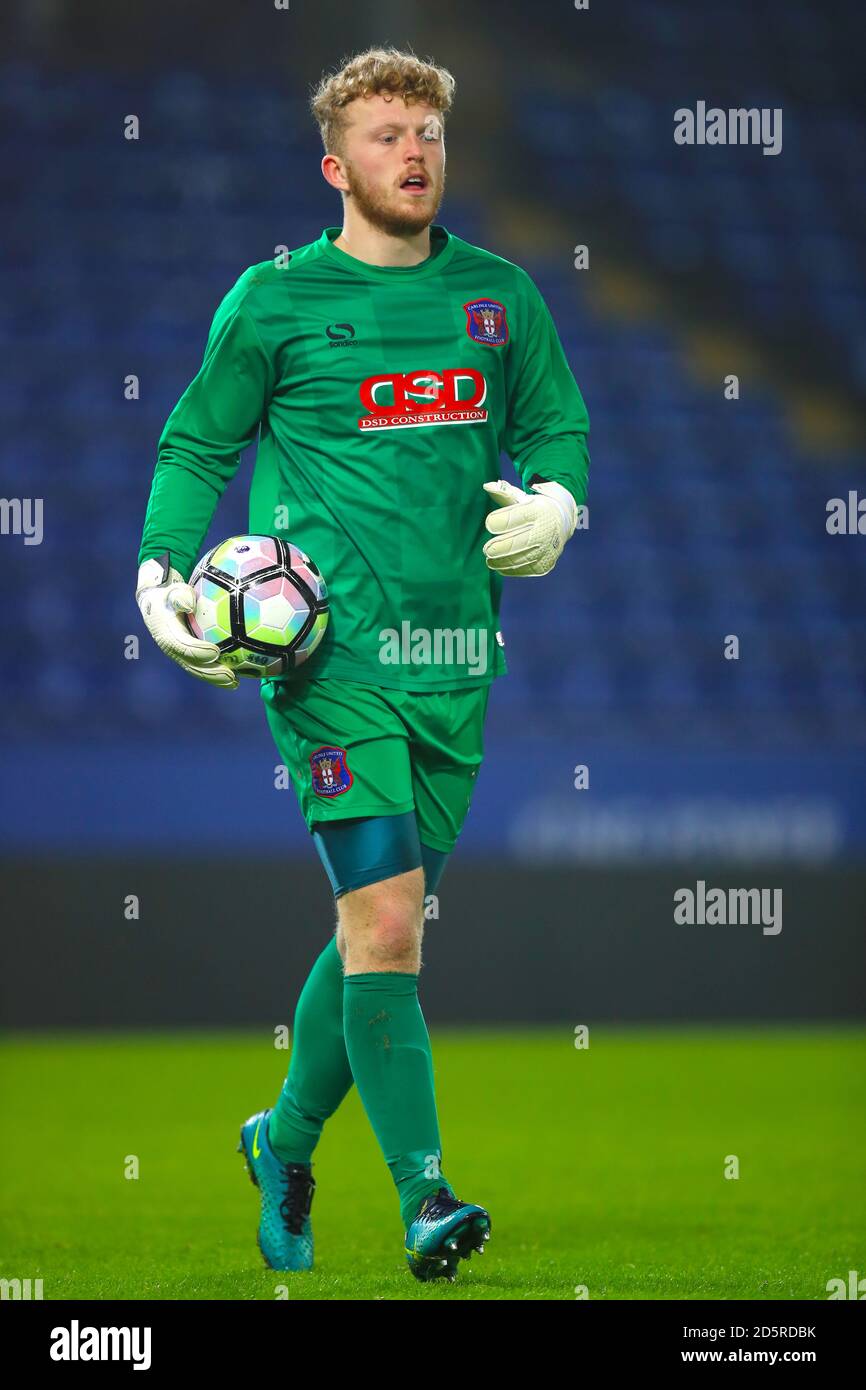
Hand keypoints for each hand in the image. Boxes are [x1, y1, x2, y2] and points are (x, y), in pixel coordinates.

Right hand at [136, 553, 238, 688]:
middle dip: (210, 673)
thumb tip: (189, 602)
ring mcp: (179, 655)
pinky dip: (217, 674)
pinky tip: (237, 677)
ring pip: (198, 670)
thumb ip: (180, 595)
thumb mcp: (172, 591)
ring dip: (216, 679)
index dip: (198, 651)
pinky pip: (202, 668)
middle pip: (191, 665)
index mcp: (166, 634)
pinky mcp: (187, 657)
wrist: (158, 605)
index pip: (182, 646)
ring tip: (235, 683)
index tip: (216, 652)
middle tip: (230, 675)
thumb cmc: (170, 594)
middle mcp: (172, 649)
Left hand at [482, 478, 576, 576]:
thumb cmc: (534, 508)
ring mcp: (548, 549)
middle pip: (518, 542)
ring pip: (520, 559)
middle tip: (486, 550)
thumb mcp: (522, 497)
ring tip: (490, 560)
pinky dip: (510, 569)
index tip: (489, 524)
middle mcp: (546, 530)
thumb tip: (487, 486)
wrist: (562, 521)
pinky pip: (525, 570)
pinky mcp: (546, 564)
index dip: (500, 521)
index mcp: (539, 510)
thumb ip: (503, 492)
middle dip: (499, 547)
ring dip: (501, 561)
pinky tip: (500, 566)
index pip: (518, 516)